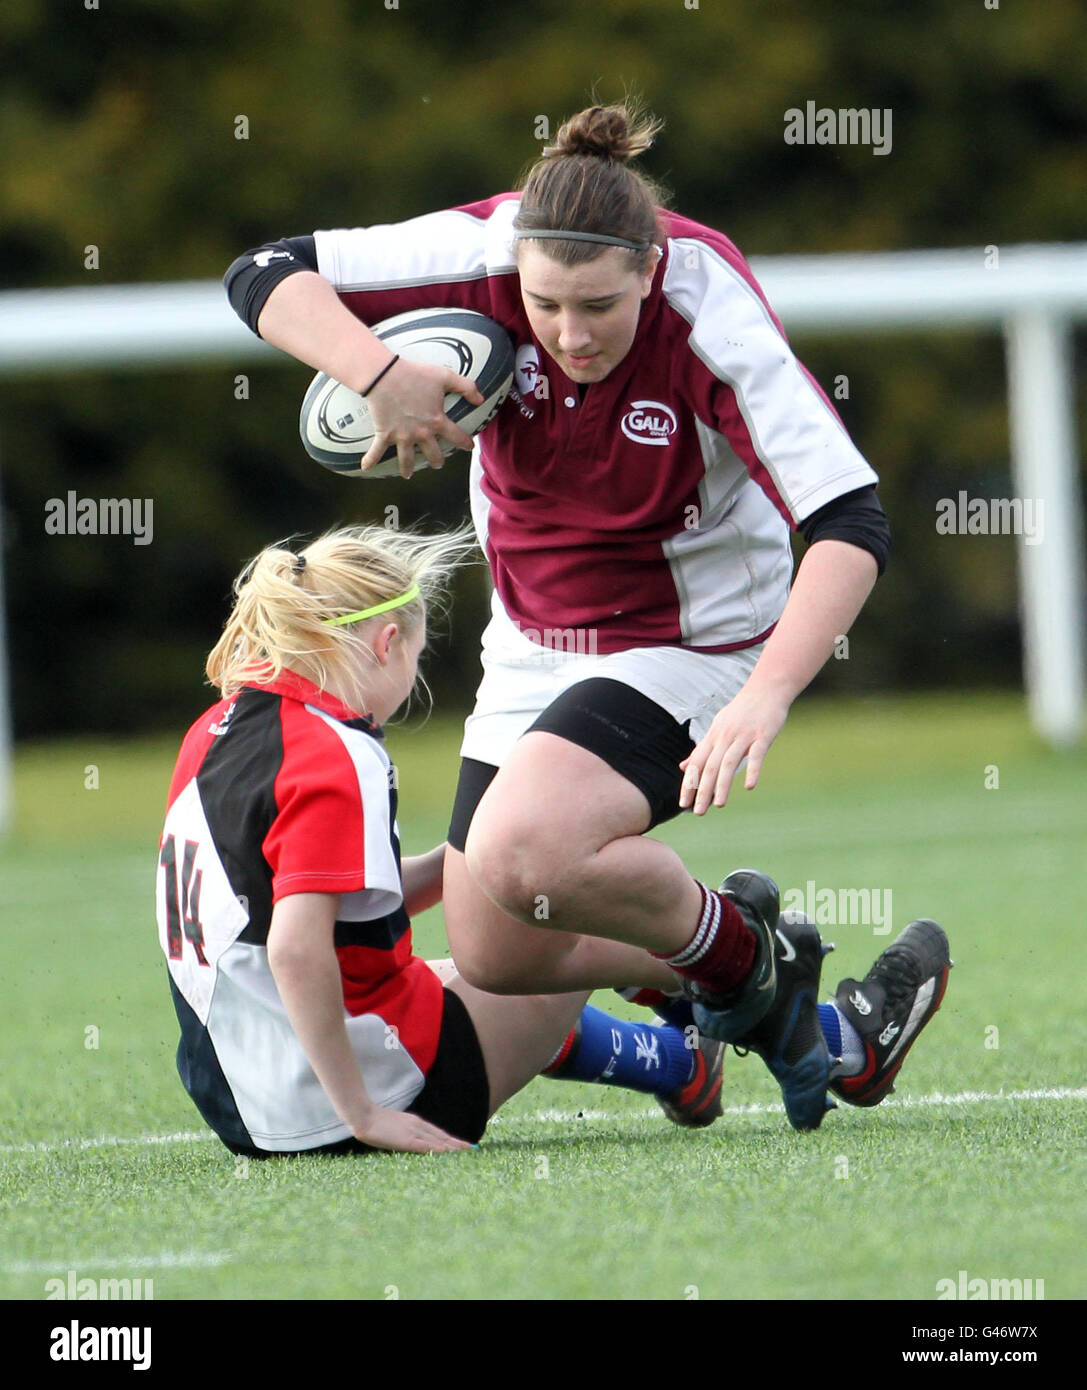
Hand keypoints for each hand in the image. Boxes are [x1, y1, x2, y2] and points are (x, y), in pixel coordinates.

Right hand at [354, 1103, 472, 1154]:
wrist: (363, 1115)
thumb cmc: (376, 1121)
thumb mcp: (396, 1126)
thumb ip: (406, 1132)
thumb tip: (414, 1141)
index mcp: (416, 1123)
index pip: (438, 1133)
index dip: (452, 1140)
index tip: (465, 1145)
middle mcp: (418, 1126)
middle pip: (442, 1136)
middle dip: (457, 1144)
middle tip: (473, 1149)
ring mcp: (413, 1132)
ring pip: (438, 1141)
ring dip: (453, 1147)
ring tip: (467, 1151)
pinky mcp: (406, 1139)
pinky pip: (425, 1146)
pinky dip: (437, 1149)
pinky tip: (447, 1153)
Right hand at [361, 358, 483, 478]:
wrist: (385, 375)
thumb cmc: (415, 374)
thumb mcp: (445, 376)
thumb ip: (466, 387)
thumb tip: (481, 399)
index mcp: (437, 421)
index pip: (457, 436)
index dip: (465, 443)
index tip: (469, 447)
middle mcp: (421, 434)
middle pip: (433, 455)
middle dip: (437, 460)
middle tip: (437, 462)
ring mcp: (402, 436)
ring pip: (407, 460)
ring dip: (408, 468)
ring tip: (408, 474)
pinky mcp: (384, 434)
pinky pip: (376, 451)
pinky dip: (370, 459)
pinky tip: (365, 467)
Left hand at [678, 687, 790, 814]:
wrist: (767, 688)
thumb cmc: (742, 711)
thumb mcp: (718, 727)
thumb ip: (702, 749)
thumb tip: (684, 767)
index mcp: (714, 736)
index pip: (697, 763)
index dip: (689, 783)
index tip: (682, 803)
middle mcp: (725, 736)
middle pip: (709, 766)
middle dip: (702, 790)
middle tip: (698, 812)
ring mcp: (744, 735)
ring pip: (728, 763)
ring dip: (722, 785)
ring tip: (718, 804)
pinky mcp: (763, 735)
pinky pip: (756, 755)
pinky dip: (752, 770)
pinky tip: (749, 786)